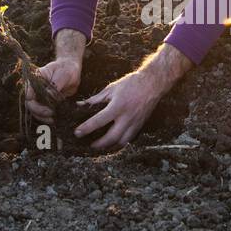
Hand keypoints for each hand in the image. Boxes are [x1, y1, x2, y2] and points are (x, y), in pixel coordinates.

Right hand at [24, 58, 80, 122]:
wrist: (72, 70)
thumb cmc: (66, 69)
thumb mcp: (63, 75)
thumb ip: (56, 84)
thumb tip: (49, 96)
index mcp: (35, 79)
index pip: (28, 93)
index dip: (33, 103)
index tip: (45, 108)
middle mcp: (35, 89)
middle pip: (30, 104)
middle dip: (39, 111)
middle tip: (51, 114)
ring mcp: (40, 96)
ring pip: (35, 110)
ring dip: (42, 117)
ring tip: (52, 120)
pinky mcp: (46, 102)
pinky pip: (42, 112)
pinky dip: (46, 117)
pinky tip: (53, 120)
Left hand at [74, 44, 191, 149]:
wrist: (153, 83)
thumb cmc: (131, 83)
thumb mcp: (111, 88)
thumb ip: (96, 99)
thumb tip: (81, 105)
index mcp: (118, 106)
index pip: (99, 121)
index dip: (86, 128)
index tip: (77, 133)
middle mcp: (127, 117)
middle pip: (111, 137)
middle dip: (99, 144)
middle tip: (89, 145)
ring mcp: (135, 123)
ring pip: (121, 142)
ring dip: (109, 147)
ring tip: (100, 147)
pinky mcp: (140, 125)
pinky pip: (129, 139)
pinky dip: (119, 143)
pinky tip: (112, 143)